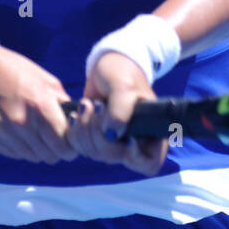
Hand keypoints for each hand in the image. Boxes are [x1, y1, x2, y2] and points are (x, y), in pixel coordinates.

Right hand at [0, 42, 77, 163]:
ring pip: (33, 158)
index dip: (71, 145)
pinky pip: (15, 154)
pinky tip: (21, 133)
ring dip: (39, 150)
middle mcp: (21, 123)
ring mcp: (3, 133)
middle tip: (56, 140)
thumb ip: (62, 103)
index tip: (71, 142)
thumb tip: (77, 122)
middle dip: (57, 150)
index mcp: (40, 106)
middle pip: (50, 155)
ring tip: (38, 134)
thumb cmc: (13, 70)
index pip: (64, 144)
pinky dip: (22, 148)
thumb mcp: (44, 80)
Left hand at [66, 51, 168, 175]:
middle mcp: (134, 141)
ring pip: (95, 153)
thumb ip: (121, 109)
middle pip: (114, 157)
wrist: (107, 64)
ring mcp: (114, 141)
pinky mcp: (96, 137)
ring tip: (86, 104)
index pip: (149, 164)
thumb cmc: (123, 72)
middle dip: (100, 134)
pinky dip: (76, 133)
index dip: (134, 157)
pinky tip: (77, 115)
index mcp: (152, 133)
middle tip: (96, 107)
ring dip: (85, 130)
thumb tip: (112, 134)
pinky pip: (82, 147)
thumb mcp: (125, 85)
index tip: (124, 137)